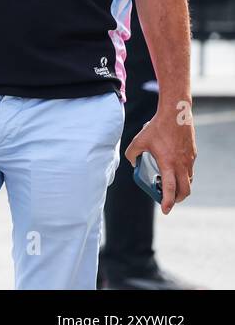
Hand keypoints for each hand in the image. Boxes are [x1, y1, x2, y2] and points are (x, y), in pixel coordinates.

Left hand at [124, 100, 196, 214]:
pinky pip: (190, 171)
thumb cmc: (157, 128)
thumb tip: (132, 163)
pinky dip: (183, 176)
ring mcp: (189, 160)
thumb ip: (132, 153)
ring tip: (170, 186)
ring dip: (181, 188)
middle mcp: (181, 165)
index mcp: (168, 163)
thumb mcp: (139, 140)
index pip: (169, 188)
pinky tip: (174, 171)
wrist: (176, 115)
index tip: (165, 210)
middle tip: (168, 201)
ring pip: (189, 181)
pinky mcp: (193, 155)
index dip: (167, 201)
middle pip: (185, 191)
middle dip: (177, 199)